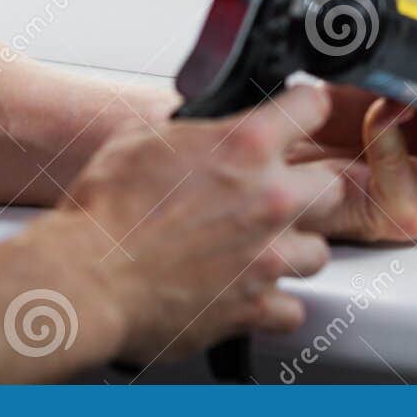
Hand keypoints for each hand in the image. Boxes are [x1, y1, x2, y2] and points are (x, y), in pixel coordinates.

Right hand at [59, 81, 339, 365]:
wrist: (84, 277)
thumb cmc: (103, 208)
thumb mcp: (143, 139)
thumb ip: (191, 129)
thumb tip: (199, 124)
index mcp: (247, 146)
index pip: (313, 106)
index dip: (304, 110)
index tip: (300, 119)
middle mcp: (270, 198)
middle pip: (332, 187)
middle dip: (308, 190)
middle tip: (279, 196)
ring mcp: (268, 256)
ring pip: (320, 252)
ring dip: (295, 249)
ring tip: (263, 250)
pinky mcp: (254, 306)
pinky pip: (293, 310)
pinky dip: (275, 306)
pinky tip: (250, 295)